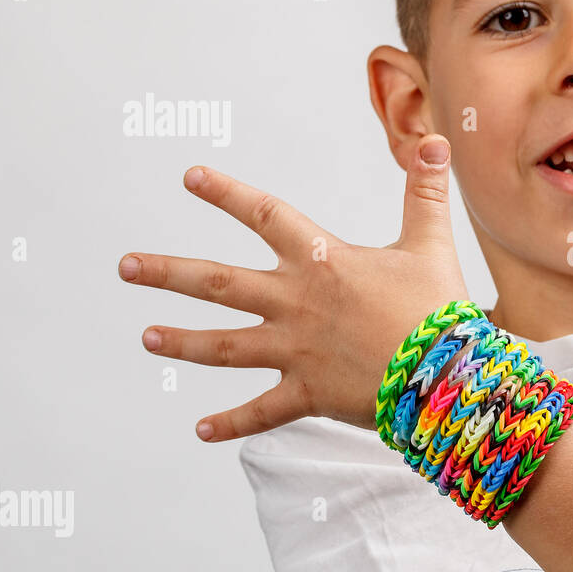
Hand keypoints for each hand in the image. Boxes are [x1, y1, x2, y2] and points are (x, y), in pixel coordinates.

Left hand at [117, 135, 467, 440]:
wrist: (447, 373)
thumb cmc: (439, 306)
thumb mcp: (430, 243)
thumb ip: (424, 192)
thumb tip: (436, 140)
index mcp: (322, 261)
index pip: (266, 216)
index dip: (227, 194)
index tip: (190, 177)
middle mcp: (296, 303)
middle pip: (218, 283)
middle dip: (167, 273)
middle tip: (125, 266)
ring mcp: (296, 351)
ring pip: (224, 346)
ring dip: (181, 342)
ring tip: (146, 336)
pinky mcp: (308, 394)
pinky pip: (261, 412)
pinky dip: (231, 424)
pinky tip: (200, 430)